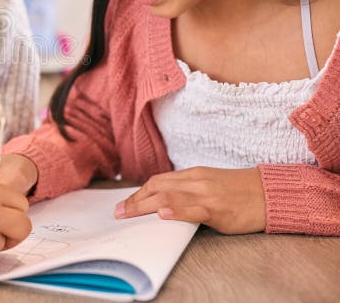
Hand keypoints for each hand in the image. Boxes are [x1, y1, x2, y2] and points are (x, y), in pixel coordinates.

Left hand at [115, 166, 265, 233]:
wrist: (271, 192)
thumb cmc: (240, 192)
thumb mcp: (210, 185)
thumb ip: (188, 191)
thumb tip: (165, 204)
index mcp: (193, 174)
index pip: (157, 181)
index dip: (138, 193)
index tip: (124, 204)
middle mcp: (196, 180)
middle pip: (157, 187)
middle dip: (134, 200)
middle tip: (118, 213)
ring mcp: (206, 193)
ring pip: (169, 196)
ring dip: (144, 205)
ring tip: (127, 214)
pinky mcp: (218, 207)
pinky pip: (194, 208)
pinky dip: (176, 210)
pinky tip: (163, 214)